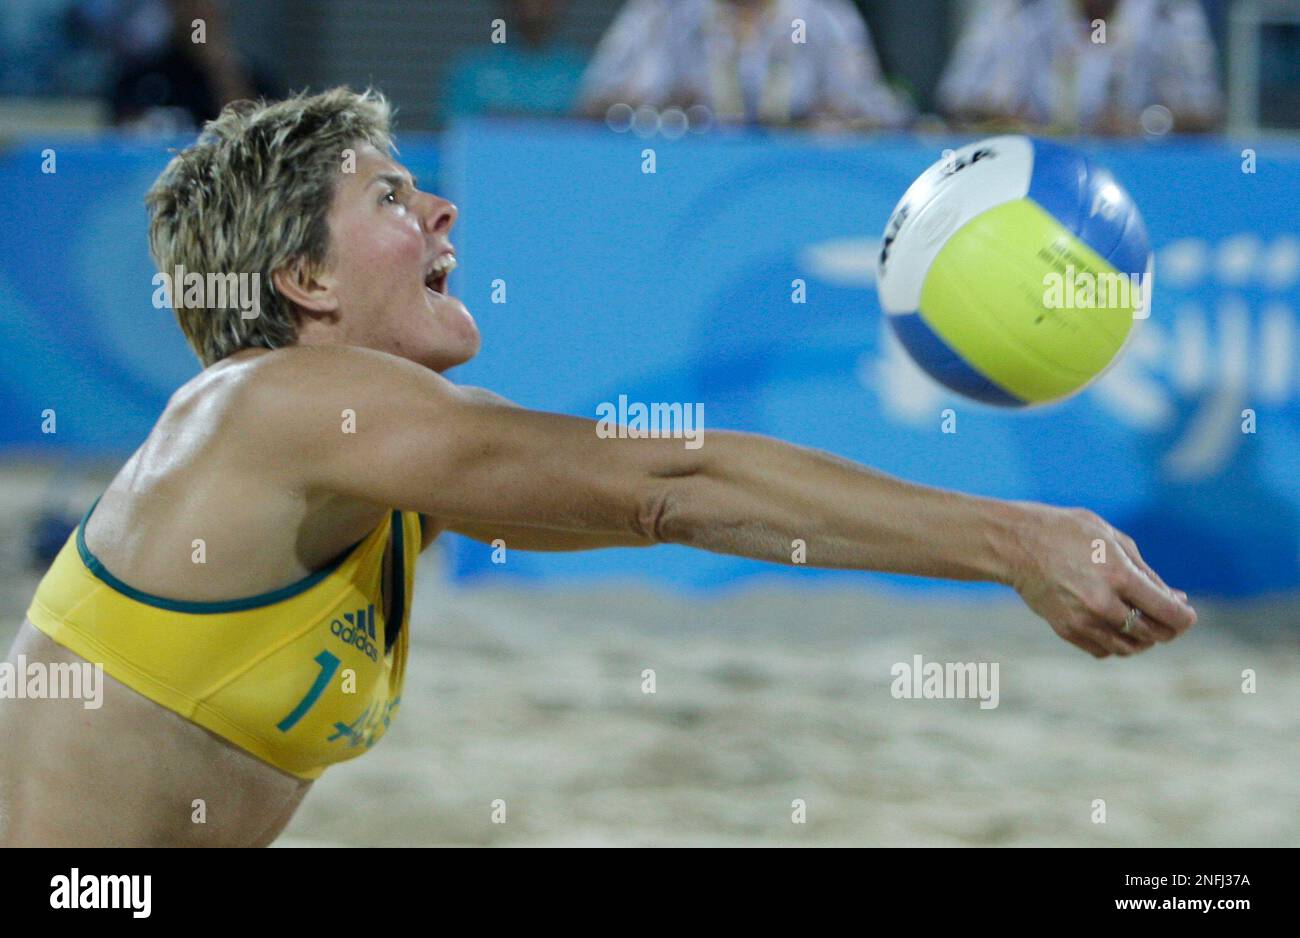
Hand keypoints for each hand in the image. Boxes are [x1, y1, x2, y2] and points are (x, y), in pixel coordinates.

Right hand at [1009, 505, 1196, 657]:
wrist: (1014, 544)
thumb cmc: (1065, 532)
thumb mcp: (1111, 538)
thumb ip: (1146, 571)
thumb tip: (1176, 598)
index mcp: (1118, 576)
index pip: (1169, 613)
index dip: (1185, 618)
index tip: (1187, 614)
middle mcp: (1102, 604)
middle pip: (1153, 634)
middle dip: (1168, 628)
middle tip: (1167, 617)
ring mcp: (1082, 621)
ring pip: (1129, 648)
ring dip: (1143, 639)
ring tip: (1141, 622)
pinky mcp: (1066, 630)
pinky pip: (1104, 651)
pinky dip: (1116, 644)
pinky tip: (1115, 626)